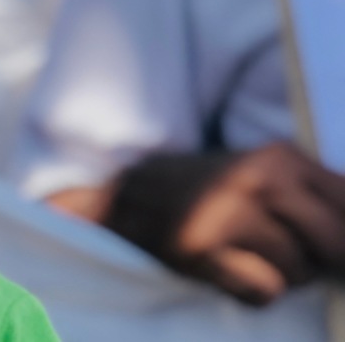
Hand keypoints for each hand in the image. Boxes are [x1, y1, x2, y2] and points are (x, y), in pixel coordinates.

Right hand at [77, 143, 344, 305]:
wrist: (125, 198)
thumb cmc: (207, 191)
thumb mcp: (265, 175)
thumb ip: (319, 196)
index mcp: (279, 157)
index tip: (330, 247)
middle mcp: (256, 179)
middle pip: (338, 244)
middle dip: (323, 259)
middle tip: (286, 250)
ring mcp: (226, 213)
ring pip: (301, 272)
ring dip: (284, 276)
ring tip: (246, 255)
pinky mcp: (201, 249)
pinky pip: (265, 292)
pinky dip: (253, 292)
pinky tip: (229, 271)